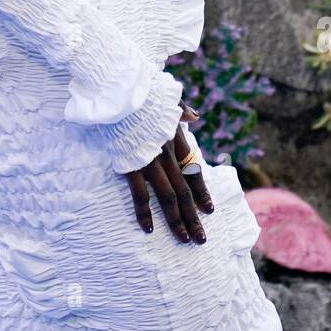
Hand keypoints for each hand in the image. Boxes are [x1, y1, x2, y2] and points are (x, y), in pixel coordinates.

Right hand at [124, 101, 213, 243]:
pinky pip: (139, 193)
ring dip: (177, 220)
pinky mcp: (130, 164)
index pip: (193, 170)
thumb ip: (181, 110)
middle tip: (201, 238)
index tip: (210, 210)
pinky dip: (144, 213)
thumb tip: (195, 116)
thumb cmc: (141, 93)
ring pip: (168, 196)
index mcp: (175, 139)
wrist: (121, 91)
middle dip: (194, 216)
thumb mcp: (167, 97)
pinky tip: (149, 228)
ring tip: (185, 239)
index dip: (202, 192)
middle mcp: (166, 153)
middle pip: (184, 190)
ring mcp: (149, 161)